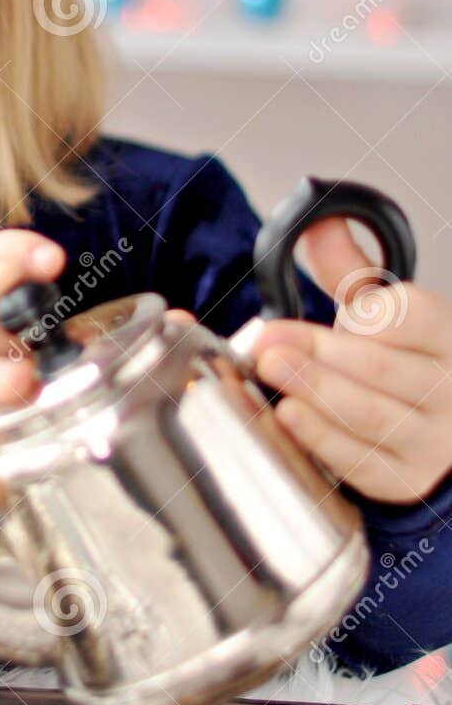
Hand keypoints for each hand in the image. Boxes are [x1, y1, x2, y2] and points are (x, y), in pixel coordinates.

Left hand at [253, 216, 451, 504]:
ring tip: (272, 370)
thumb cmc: (404, 361)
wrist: (434, 426)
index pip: (416, 317)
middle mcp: (448, 391)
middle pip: (382, 369)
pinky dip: (318, 439)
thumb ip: (350, 271)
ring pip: (370, 416)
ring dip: (314, 392)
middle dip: (320, 354)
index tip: (338, 308)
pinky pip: (359, 462)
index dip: (373, 313)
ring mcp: (431, 442)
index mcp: (446, 337)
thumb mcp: (387, 311)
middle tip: (270, 343)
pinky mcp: (404, 480)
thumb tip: (319, 224)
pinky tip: (287, 416)